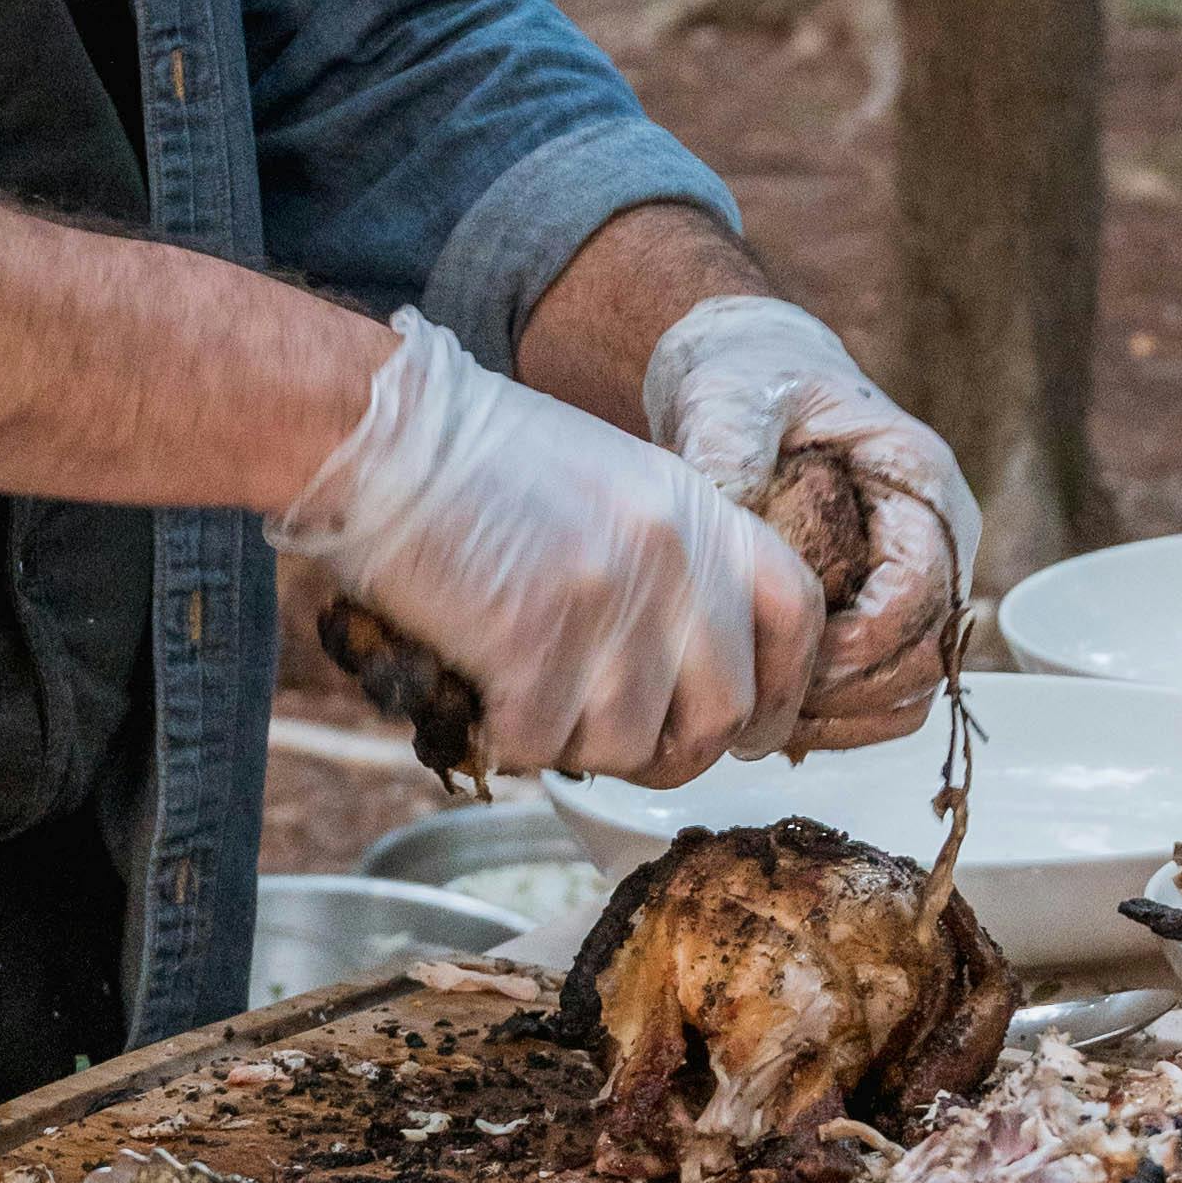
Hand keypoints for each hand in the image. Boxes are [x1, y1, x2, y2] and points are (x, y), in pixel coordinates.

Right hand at [276, 309, 822, 788]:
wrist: (384, 432)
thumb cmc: (478, 465)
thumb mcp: (614, 488)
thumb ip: (669, 566)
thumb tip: (690, 672)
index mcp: (700, 511)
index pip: (797, 618)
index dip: (783, 694)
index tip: (748, 732)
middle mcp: (673, 556)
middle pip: (724, 712)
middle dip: (668, 750)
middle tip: (607, 738)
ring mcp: (610, 601)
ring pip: (629, 745)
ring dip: (573, 744)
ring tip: (523, 696)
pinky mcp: (537, 642)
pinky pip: (542, 745)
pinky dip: (504, 739)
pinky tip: (478, 693)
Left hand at [636, 294, 979, 742]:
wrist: (755, 382)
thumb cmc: (750, 382)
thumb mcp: (731, 397)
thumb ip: (730, 447)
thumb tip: (727, 513)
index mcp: (920, 485)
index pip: (922, 592)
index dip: (863, 643)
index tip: (790, 656)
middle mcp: (937, 542)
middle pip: (929, 658)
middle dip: (851, 695)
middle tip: (764, 704)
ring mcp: (916, 585)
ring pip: (913, 690)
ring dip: (846, 721)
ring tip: (763, 718)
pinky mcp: (882, 617)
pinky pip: (882, 694)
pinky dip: (837, 722)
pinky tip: (770, 713)